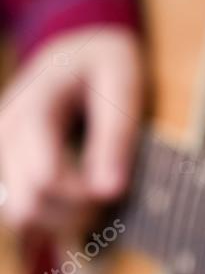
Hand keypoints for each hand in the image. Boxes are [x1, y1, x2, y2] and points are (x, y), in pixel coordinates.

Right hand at [0, 27, 142, 232]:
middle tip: (109, 194)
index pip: (46, 178)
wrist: (76, 53)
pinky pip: (21, 210)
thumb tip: (110, 192)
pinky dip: (52, 218)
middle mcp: (6, 131)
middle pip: (30, 203)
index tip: (114, 187)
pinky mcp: (7, 165)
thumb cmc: (105, 66)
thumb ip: (116, 137)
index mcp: (34, 107)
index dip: (84, 197)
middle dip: (77, 213)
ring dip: (64, 220)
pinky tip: (79, 203)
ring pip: (21, 215)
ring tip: (96, 199)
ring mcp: (2, 150)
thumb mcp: (123, 87)